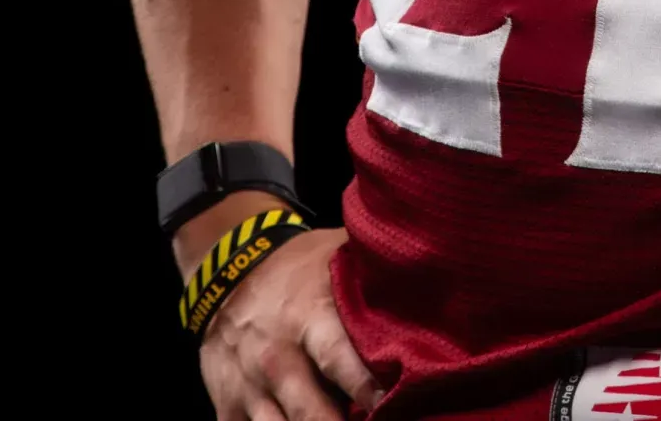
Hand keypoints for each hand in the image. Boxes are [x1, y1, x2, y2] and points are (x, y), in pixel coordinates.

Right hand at [198, 224, 383, 420]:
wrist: (226, 272)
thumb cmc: (298, 269)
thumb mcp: (334, 256)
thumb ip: (376, 271)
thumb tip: (434, 263)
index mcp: (307, 317)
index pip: (338, 359)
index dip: (367, 388)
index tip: (391, 403)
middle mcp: (276, 357)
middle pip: (310, 413)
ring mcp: (247, 387)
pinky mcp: (227, 408)